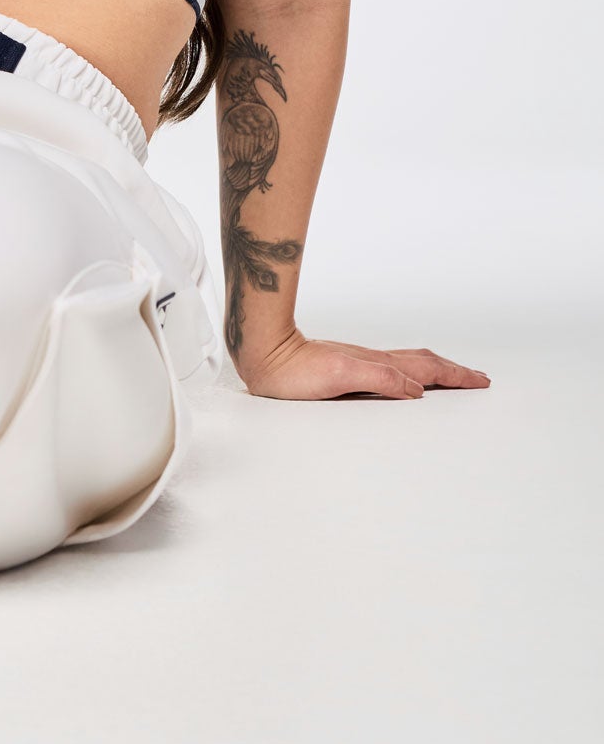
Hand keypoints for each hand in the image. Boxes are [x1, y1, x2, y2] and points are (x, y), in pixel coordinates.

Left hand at [237, 326, 490, 399]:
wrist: (262, 353)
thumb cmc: (293, 370)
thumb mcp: (340, 376)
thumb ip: (380, 379)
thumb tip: (418, 389)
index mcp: (376, 364)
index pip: (426, 370)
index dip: (455, 376)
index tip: (481, 381)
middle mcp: (372, 361)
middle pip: (423, 363)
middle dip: (453, 372)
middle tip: (478, 379)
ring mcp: (360, 362)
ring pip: (407, 363)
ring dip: (435, 370)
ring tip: (451, 375)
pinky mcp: (346, 367)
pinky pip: (390, 369)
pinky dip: (410, 372)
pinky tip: (405, 378)